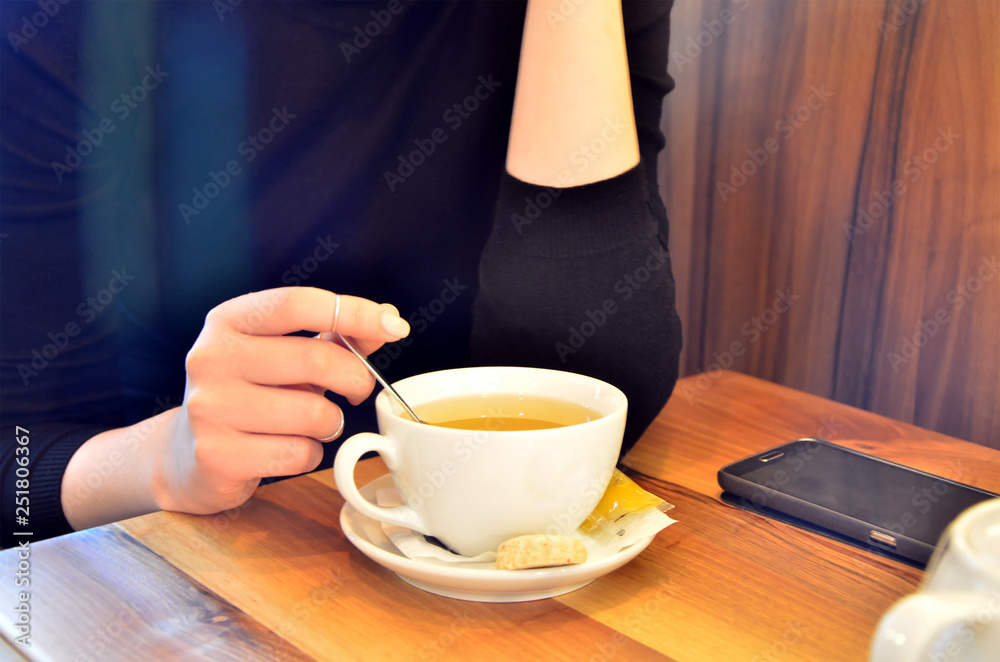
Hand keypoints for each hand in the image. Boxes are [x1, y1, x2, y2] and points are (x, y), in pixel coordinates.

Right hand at [155, 287, 409, 514]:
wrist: (188, 454)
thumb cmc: (250, 395)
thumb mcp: (285, 356)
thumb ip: (334, 336)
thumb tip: (388, 321)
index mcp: (228, 321)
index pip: (298, 303)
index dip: (354, 311)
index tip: (394, 327)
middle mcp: (211, 358)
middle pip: (316, 359)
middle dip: (355, 378)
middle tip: (358, 389)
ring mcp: (210, 408)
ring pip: (314, 413)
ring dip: (330, 423)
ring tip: (311, 424)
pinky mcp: (217, 456)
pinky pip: (298, 454)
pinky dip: (308, 455)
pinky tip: (285, 450)